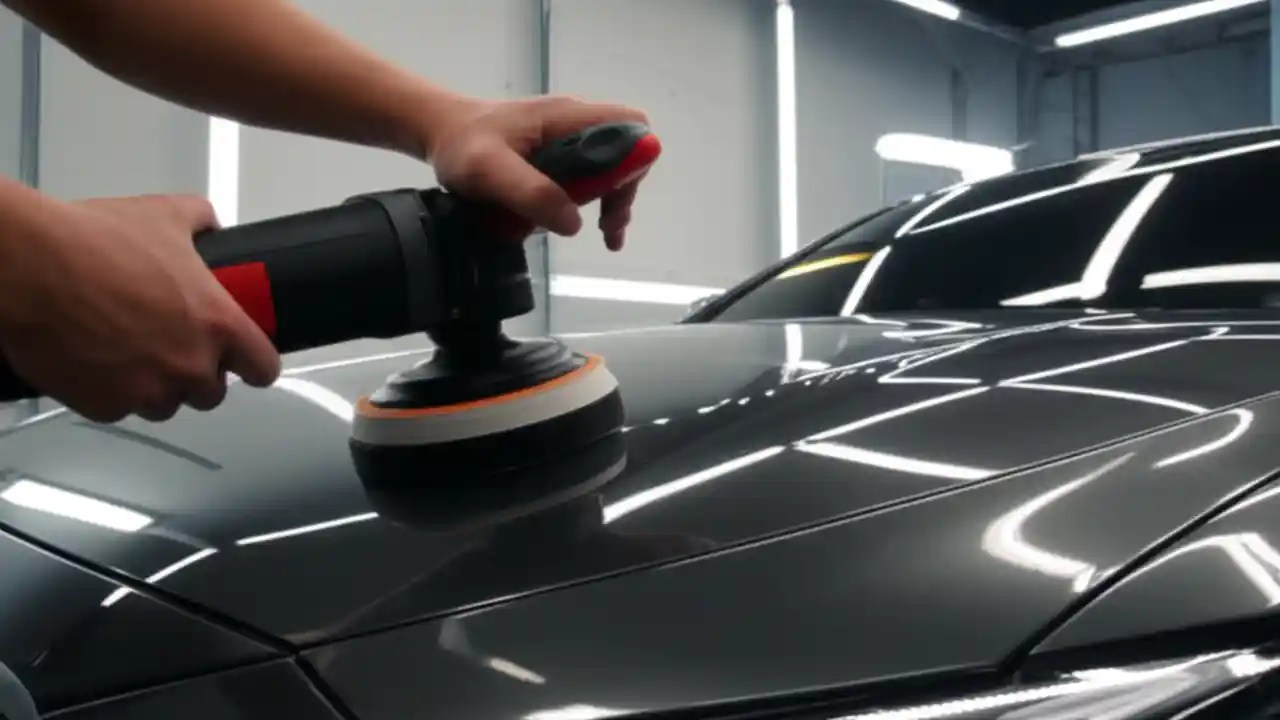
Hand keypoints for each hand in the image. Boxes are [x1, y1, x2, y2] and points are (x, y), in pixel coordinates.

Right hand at [0, 194, 279, 422]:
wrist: (26, 267)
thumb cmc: (92, 241)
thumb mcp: (164, 215)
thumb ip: (201, 222)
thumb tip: (210, 225)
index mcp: (218, 324)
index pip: (264, 368)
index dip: (254, 363)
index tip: (245, 360)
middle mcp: (190, 365)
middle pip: (212, 392)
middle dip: (197, 372)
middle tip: (173, 344)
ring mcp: (147, 392)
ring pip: (166, 404)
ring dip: (156, 386)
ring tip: (131, 350)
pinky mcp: (104, 407)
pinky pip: (120, 409)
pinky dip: (112, 392)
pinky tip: (97, 361)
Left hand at [427, 94, 650, 250]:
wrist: (439, 132)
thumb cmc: (461, 145)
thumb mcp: (489, 171)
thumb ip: (532, 193)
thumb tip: (575, 223)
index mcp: (568, 117)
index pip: (631, 127)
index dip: (634, 163)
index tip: (612, 199)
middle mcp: (575, 123)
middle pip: (626, 152)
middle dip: (622, 192)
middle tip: (606, 228)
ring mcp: (566, 137)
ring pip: (608, 167)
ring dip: (609, 201)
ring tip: (604, 234)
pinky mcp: (555, 153)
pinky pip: (586, 175)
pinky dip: (589, 201)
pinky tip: (578, 224)